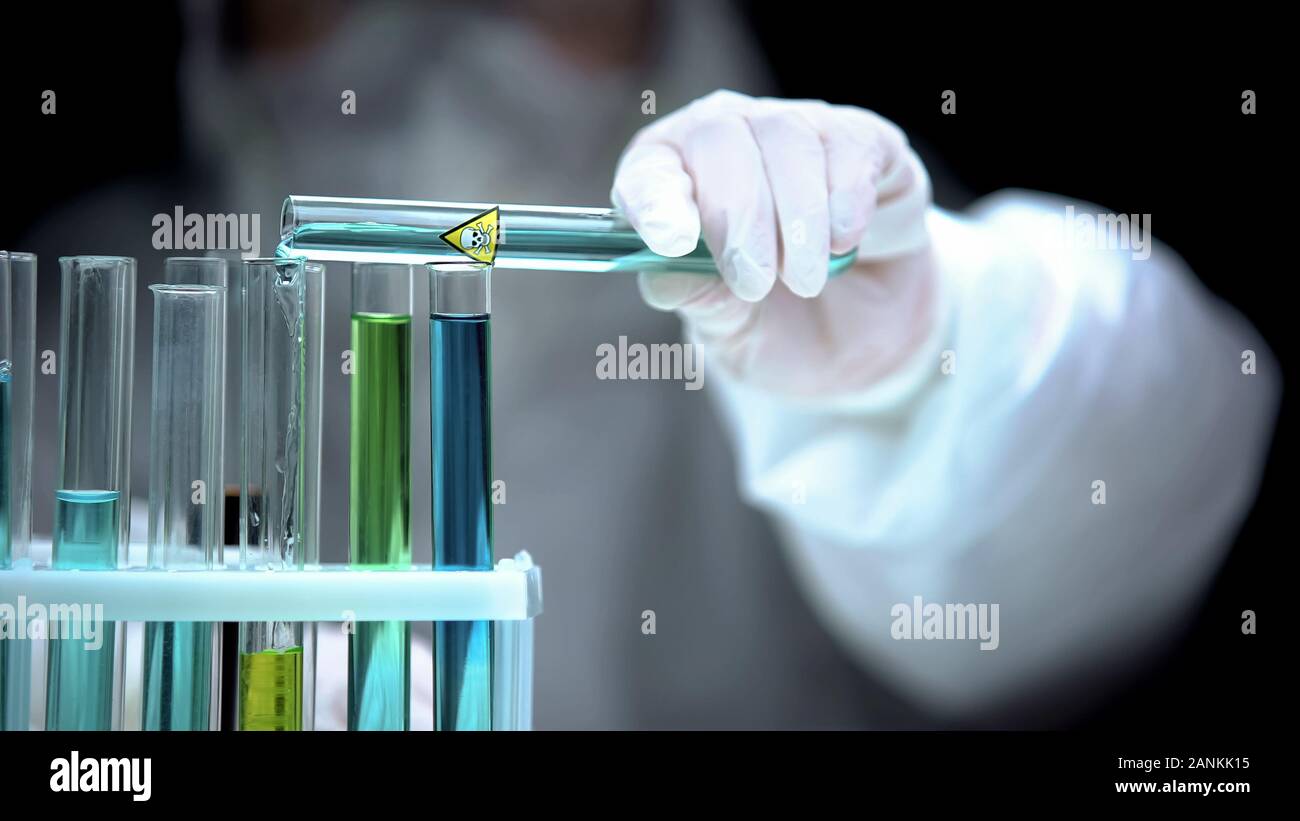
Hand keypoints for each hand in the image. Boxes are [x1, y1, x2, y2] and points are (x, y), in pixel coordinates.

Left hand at [612, 90, 935, 394]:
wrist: (865, 338)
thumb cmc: (777, 326)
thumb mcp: (730, 330)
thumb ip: (697, 298)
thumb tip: (666, 271)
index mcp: (673, 185)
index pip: (647, 169)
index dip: (655, 198)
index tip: (672, 241)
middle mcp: (727, 141)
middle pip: (718, 136)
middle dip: (736, 211)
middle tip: (756, 282)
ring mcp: (795, 132)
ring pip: (785, 135)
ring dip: (797, 215)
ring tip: (805, 280)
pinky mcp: (860, 141)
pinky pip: (848, 143)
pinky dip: (845, 196)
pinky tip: (844, 242)